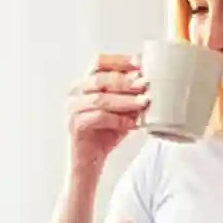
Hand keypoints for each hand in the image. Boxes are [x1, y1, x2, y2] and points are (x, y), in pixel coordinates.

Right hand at [65, 53, 149, 173]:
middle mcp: (75, 93)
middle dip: (125, 80)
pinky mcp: (76, 125)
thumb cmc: (104, 134)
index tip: (141, 62)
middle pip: (100, 78)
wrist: (89, 162)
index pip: (98, 62)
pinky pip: (98, 117)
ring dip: (125, 100)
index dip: (119, 60)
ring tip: (143, 102)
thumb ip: (130, 96)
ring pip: (100, 98)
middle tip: (145, 83)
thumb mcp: (121, 111)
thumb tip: (150, 83)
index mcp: (85, 83)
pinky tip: (132, 123)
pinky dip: (118, 120)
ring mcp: (73, 109)